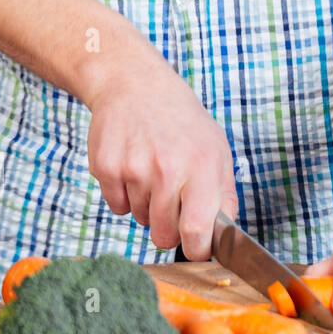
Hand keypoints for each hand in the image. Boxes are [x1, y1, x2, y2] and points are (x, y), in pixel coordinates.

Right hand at [83, 51, 236, 259]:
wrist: (134, 84)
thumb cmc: (182, 122)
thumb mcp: (216, 150)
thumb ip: (225, 195)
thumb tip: (227, 233)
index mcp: (202, 167)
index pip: (197, 229)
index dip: (197, 249)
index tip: (196, 248)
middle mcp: (167, 168)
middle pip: (164, 236)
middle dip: (170, 230)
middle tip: (173, 202)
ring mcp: (133, 168)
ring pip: (140, 220)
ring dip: (147, 207)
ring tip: (152, 172)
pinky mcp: (105, 167)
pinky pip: (116, 206)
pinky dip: (123, 195)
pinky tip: (132, 167)